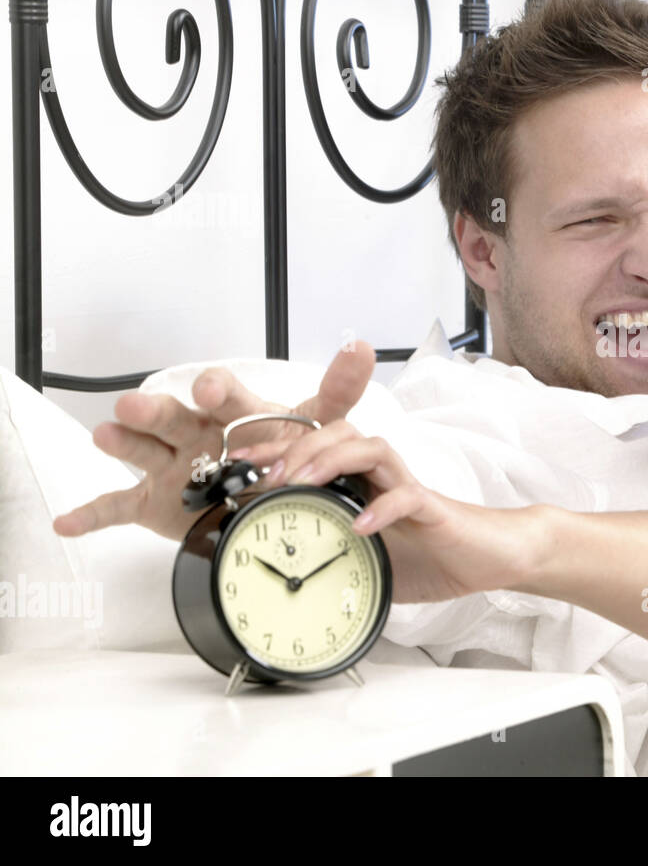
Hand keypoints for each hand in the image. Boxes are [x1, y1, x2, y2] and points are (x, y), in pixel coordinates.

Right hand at [52, 342, 376, 541]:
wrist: (265, 496)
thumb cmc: (281, 449)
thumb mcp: (315, 421)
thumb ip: (337, 390)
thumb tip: (360, 346)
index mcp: (233, 413)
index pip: (224, 395)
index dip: (216, 390)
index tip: (210, 389)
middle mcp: (196, 433)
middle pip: (172, 417)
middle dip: (155, 410)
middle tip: (137, 407)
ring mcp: (171, 466)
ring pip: (141, 451)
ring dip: (123, 444)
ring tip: (107, 434)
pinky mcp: (153, 502)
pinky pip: (116, 508)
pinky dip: (91, 515)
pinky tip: (67, 521)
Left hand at [236, 419, 541, 603]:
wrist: (487, 557)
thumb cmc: (429, 554)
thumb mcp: (365, 559)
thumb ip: (331, 558)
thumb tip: (282, 581)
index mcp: (361, 483)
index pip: (315, 449)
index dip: (273, 450)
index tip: (235, 464)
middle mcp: (381, 476)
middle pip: (339, 432)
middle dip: (297, 447)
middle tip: (265, 475)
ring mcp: (406, 487)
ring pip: (371, 447)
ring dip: (332, 459)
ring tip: (303, 483)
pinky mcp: (432, 507)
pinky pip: (406, 496)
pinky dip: (382, 508)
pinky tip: (361, 524)